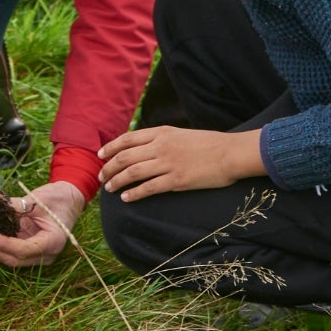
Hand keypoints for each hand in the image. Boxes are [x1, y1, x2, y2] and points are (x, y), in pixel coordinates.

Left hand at [0, 181, 82, 268]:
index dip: (4, 244)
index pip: (24, 250)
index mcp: (53, 242)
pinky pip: (13, 252)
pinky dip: (0, 245)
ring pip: (12, 259)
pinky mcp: (32, 250)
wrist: (70, 200)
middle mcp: (47, 254)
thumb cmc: (58, 198)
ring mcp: (39, 255)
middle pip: (16, 259)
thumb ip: (16, 207)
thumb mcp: (37, 200)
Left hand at [98, 125, 266, 202]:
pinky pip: (149, 188)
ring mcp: (168, 163)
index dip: (111, 148)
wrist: (230, 153)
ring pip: (133, 173)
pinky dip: (134, 193)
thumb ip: (161, 139)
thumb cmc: (208, 144)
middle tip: (101, 177)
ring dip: (118, 181)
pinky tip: (127, 198)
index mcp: (162, 132)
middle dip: (109, 167)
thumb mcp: (181, 134)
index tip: (100, 156)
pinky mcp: (176, 180)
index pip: (127, 139)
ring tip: (110, 188)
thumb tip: (143, 147)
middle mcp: (161, 146)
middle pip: (125, 157)